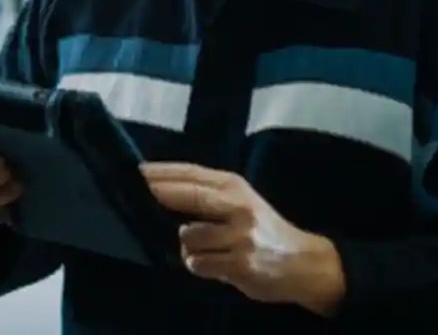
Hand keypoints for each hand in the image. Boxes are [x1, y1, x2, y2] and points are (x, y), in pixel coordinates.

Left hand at [142, 162, 345, 316]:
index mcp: (235, 186)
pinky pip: (198, 263)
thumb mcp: (240, 200)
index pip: (192, 174)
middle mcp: (237, 206)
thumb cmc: (263, 228)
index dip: (162, 172)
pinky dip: (197, 264)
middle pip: (190, 195)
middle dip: (161, 194)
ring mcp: (239, 236)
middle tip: (140, 195)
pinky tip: (210, 263)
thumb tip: (159, 186)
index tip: (136, 172)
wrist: (301, 261)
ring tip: (199, 248)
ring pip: (188, 237)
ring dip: (185, 245)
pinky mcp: (239, 263)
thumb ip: (207, 193)